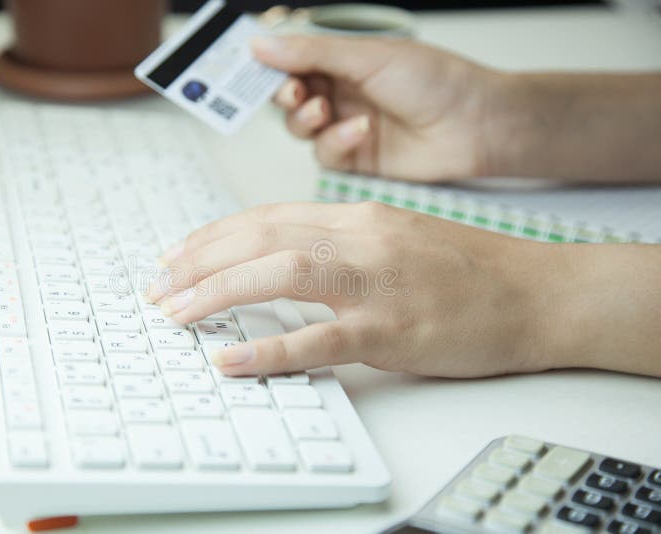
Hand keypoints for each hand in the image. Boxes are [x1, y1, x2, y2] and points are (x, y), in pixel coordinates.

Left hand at [145, 202, 552, 377]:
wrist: (539, 292)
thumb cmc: (470, 272)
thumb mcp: (396, 239)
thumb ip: (341, 247)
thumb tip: (284, 263)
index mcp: (358, 218)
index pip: (267, 217)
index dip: (213, 235)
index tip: (178, 254)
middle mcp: (360, 238)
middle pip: (260, 238)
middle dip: (197, 261)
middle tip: (157, 285)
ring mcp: (376, 282)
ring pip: (278, 274)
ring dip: (215, 292)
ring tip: (174, 314)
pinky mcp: (393, 328)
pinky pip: (318, 337)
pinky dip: (267, 347)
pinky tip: (230, 358)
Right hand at [252, 34, 501, 181]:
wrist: (475, 125)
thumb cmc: (436, 81)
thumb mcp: (367, 56)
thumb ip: (311, 53)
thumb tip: (262, 45)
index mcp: (343, 60)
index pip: (292, 60)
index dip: (270, 65)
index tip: (251, 66)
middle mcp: (341, 92)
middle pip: (288, 97)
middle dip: (284, 95)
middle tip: (290, 91)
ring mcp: (346, 126)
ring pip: (301, 129)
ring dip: (307, 119)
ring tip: (325, 110)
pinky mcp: (356, 160)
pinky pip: (325, 154)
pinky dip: (337, 142)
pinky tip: (361, 131)